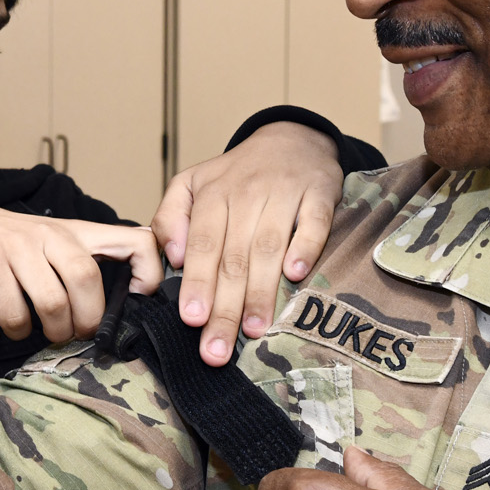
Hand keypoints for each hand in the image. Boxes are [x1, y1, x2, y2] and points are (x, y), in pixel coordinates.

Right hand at [0, 206, 161, 343]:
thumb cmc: (21, 246)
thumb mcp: (61, 243)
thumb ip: (94, 261)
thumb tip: (131, 298)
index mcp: (80, 232)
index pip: (135, 239)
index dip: (149, 271)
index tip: (139, 296)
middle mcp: (52, 234)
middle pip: (87, 279)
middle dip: (89, 318)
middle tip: (82, 331)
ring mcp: (18, 247)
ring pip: (52, 301)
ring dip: (56, 330)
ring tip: (53, 332)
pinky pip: (14, 312)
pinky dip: (19, 330)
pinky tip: (18, 326)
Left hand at [153, 121, 340, 365]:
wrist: (291, 139)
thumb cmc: (236, 175)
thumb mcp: (191, 184)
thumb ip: (169, 217)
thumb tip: (171, 257)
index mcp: (213, 195)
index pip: (202, 245)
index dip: (197, 282)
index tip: (192, 320)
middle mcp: (246, 194)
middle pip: (233, 257)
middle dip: (225, 307)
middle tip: (217, 350)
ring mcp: (284, 194)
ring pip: (269, 246)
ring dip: (261, 290)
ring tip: (254, 329)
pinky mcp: (319, 194)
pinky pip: (314, 222)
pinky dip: (306, 246)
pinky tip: (297, 274)